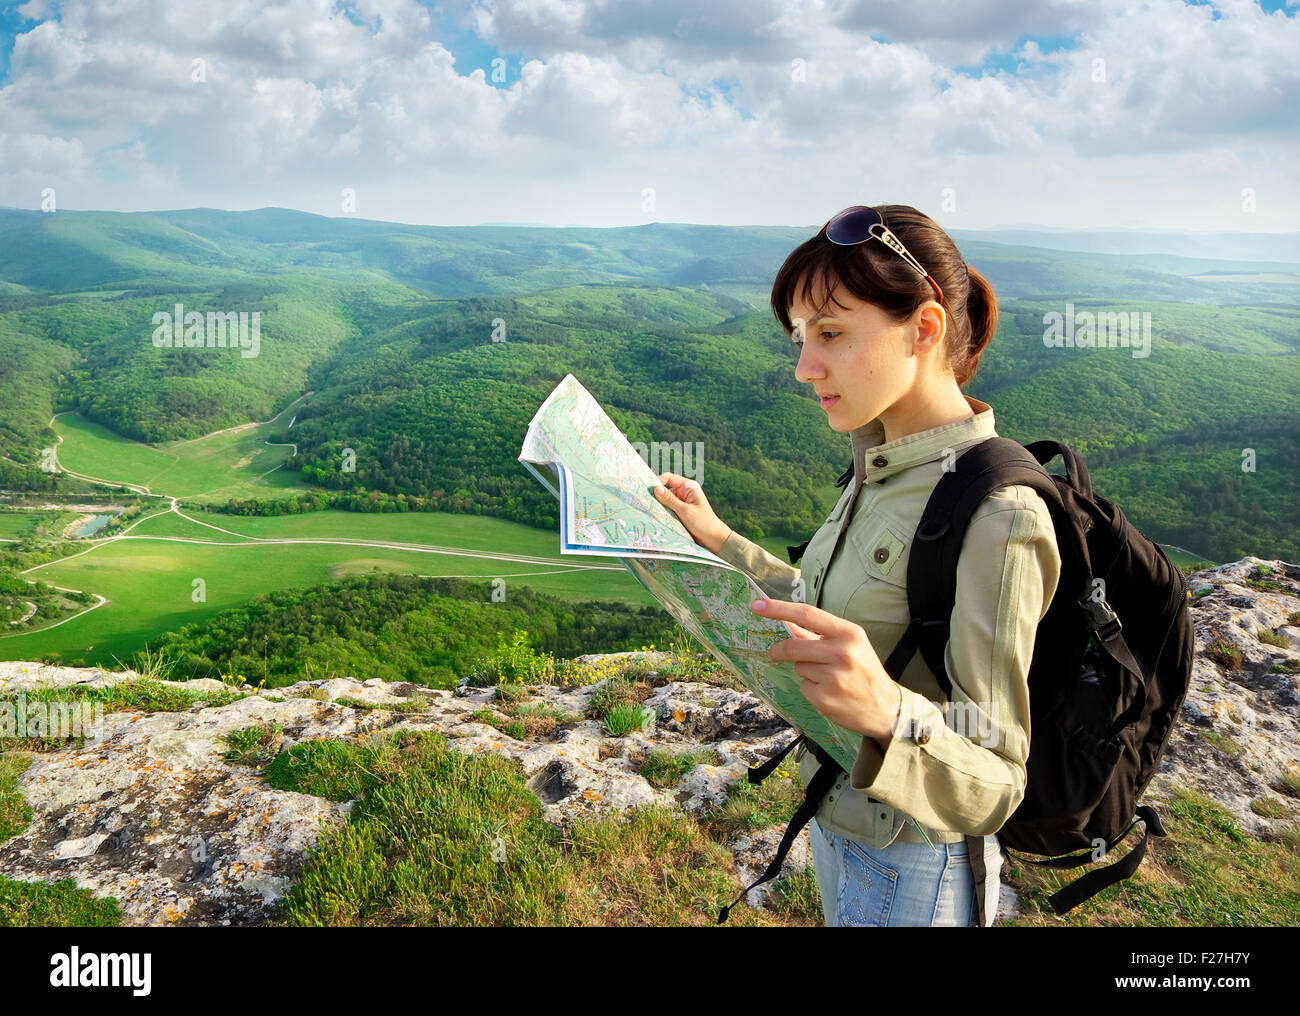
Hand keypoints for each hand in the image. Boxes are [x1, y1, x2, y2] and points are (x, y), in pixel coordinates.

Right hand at [652, 472, 731, 553]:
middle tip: (646, 503)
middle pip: (665, 489)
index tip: (648, 491)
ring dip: (659, 506)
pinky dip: (663, 513)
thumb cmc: (703, 523)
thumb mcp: (685, 511)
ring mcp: (682, 503)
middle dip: (657, 496)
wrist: (714, 539)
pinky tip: (656, 518)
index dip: (658, 482)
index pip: (669, 478)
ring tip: (650, 512)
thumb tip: (655, 488)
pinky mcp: (680, 513)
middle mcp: (685, 493)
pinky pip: (668, 510)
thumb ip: (669, 499)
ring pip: (665, 501)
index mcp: (689, 487)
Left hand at [750, 596, 901, 744]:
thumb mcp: (851, 644)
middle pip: (793, 646)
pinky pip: (804, 686)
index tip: (757, 605)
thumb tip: (787, 622)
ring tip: (828, 678)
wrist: (888, 709)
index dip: (778, 609)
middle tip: (774, 653)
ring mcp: (833, 677)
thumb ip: (819, 634)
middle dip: (778, 650)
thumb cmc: (865, 671)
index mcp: (849, 633)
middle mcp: (842, 653)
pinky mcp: (824, 699)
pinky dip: (811, 688)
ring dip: (805, 671)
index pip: (807, 614)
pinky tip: (830, 692)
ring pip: (798, 667)